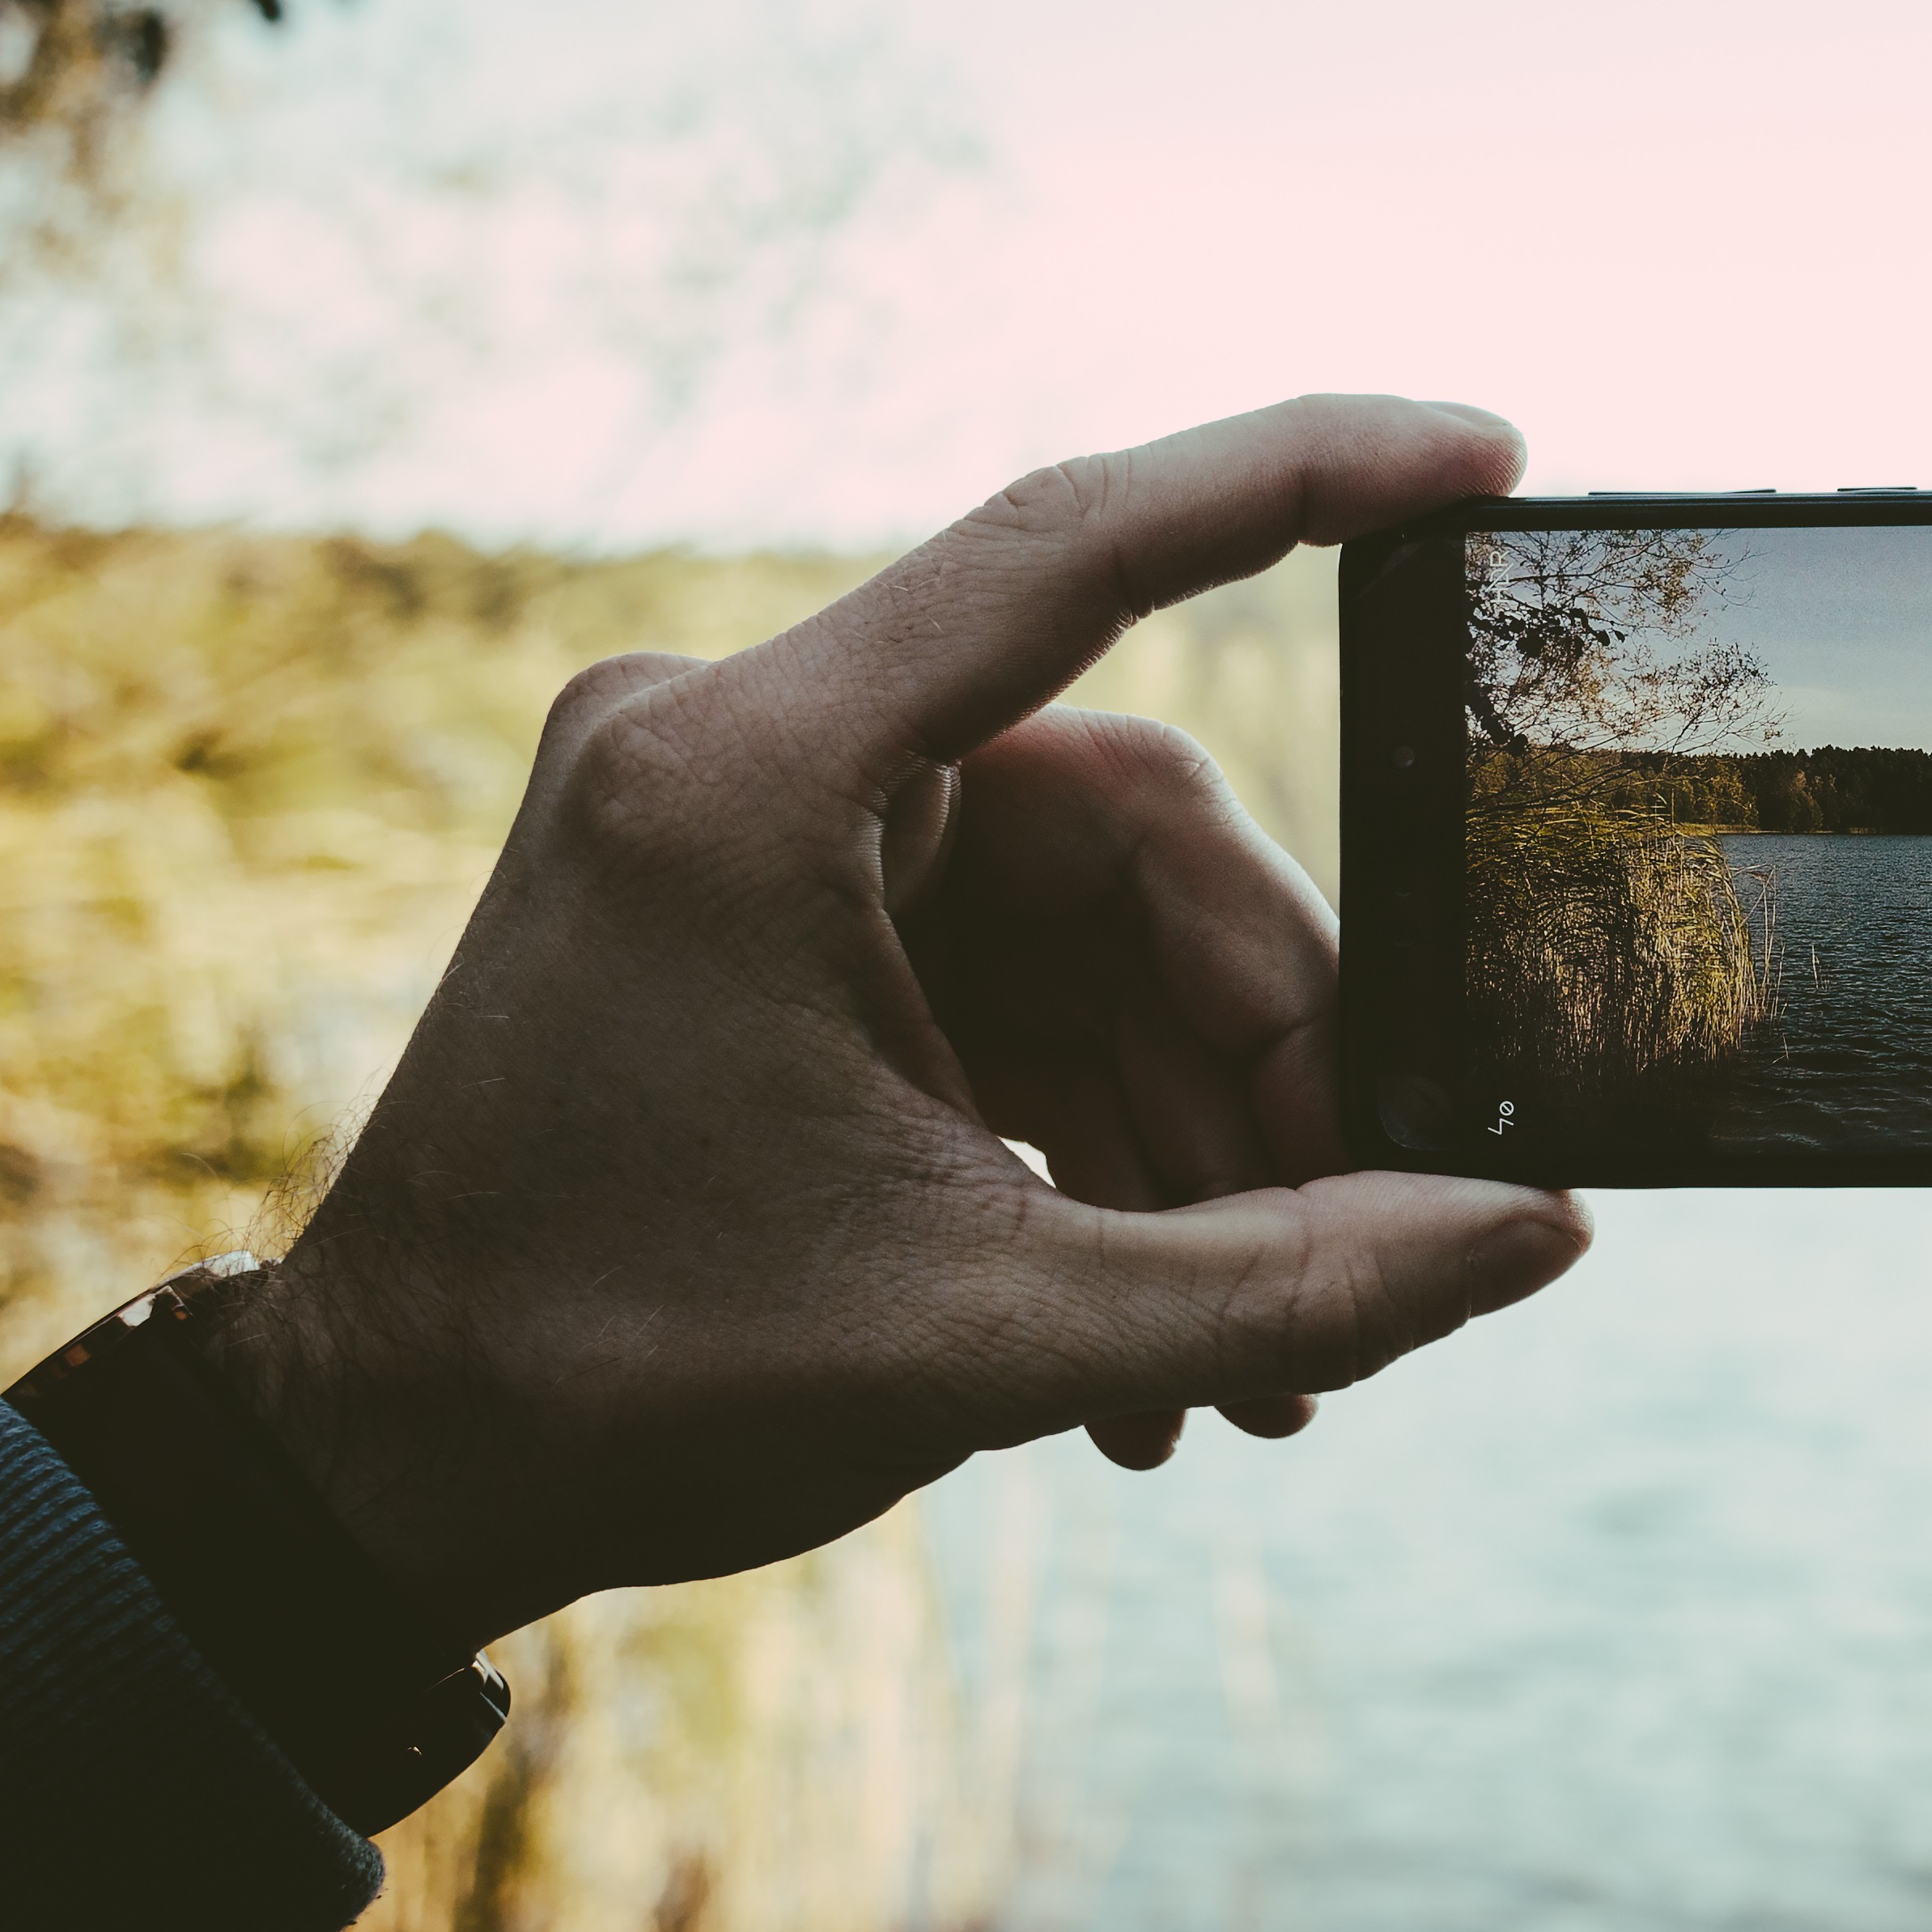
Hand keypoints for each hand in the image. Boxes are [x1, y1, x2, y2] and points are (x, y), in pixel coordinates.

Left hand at [205, 396, 1594, 1650]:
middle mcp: (748, 753)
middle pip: (1132, 824)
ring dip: (1201, 1124)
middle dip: (1265, 1043)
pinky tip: (1163, 1315)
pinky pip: (1024, 973)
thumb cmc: (620, 1386)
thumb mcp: (992, 1339)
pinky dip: (1110, 1125)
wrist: (389, 1480)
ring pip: (1102, 917)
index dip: (1300, 475)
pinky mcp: (785, 916)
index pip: (1075, 545)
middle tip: (1351, 1237)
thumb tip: (1542, 1233)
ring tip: (1258, 1359)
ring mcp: (765, 830)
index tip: (1485, 452)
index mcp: (754, 783)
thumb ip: (1293, 1282)